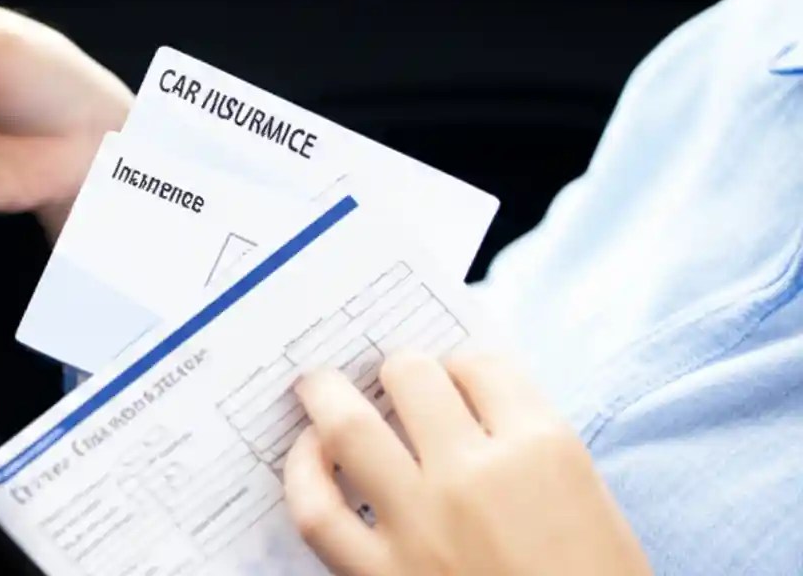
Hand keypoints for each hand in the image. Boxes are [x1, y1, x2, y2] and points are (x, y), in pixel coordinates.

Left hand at [285, 353, 650, 575]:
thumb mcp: (587, 499)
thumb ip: (527, 445)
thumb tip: (464, 403)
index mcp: (541, 449)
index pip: (482, 365)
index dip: (462, 366)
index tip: (453, 379)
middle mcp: (473, 475)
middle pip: (412, 376)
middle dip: (399, 369)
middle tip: (391, 380)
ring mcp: (420, 523)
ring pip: (348, 427)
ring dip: (327, 395)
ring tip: (318, 387)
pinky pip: (316, 511)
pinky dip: (302, 474)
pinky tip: (308, 457)